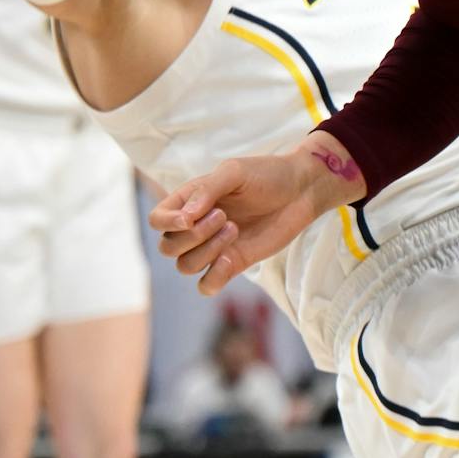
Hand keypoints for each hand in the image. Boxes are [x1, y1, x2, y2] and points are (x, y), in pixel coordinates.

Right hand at [150, 133, 365, 295]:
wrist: (301, 190)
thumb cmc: (267, 175)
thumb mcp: (234, 172)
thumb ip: (207, 190)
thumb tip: (185, 217)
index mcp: (189, 201)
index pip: (157, 219)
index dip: (167, 223)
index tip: (191, 217)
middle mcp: (196, 226)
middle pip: (168, 247)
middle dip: (193, 236)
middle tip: (225, 217)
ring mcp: (214, 247)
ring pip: (185, 266)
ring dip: (206, 252)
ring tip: (235, 230)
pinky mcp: (233, 262)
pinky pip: (207, 285)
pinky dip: (213, 278)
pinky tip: (230, 258)